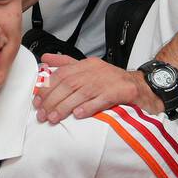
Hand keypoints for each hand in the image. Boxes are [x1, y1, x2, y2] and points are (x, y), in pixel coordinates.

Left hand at [33, 54, 159, 123]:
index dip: (47, 88)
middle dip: (53, 100)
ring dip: (65, 106)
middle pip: (68, 84)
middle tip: (42, 114)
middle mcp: (95, 71)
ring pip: (81, 93)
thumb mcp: (88, 67)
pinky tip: (78, 115)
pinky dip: (89, 107)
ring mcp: (107, 82)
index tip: (37, 101)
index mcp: (86, 65)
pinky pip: (102, 100)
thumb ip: (66, 64)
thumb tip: (45, 59)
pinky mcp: (119, 92)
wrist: (141, 85)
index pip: (61, 74)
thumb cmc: (111, 79)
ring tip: (53, 118)